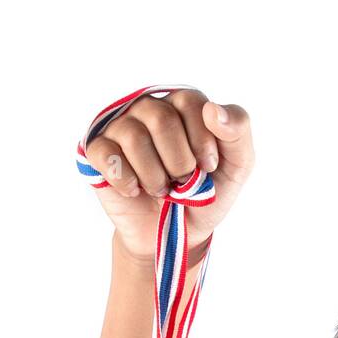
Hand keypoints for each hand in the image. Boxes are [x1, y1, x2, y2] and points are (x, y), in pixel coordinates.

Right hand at [83, 88, 254, 262]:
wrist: (179, 235)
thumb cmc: (208, 194)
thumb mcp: (237, 166)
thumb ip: (238, 131)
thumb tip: (213, 110)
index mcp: (183, 106)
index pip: (189, 102)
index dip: (201, 140)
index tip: (209, 167)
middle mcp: (149, 109)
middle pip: (160, 118)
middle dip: (179, 162)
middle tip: (183, 181)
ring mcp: (121, 129)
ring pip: (133, 136)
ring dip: (155, 176)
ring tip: (162, 189)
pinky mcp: (99, 152)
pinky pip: (105, 154)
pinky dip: (127, 181)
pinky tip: (136, 191)